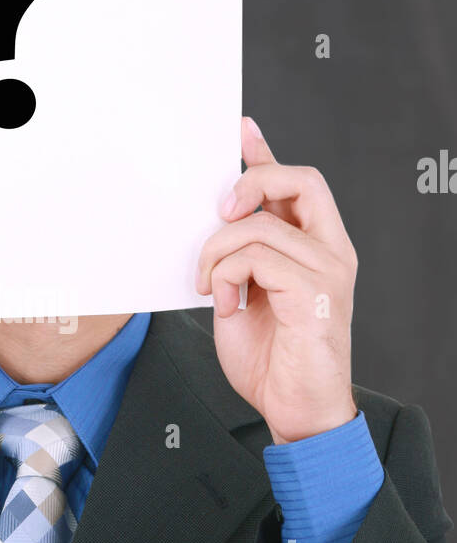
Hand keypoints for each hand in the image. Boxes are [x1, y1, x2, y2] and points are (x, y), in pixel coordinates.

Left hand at [196, 116, 357, 444]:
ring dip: (217, 253)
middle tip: (217, 213)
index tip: (239, 129)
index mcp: (316, 249)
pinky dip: (229, 277)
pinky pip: (256, 259)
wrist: (298, 414)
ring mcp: (327, 272)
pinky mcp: (314, 294)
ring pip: (259, 225)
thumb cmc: (272, 363)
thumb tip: (213, 226)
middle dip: (250, 181)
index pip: (296, 184)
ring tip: (213, 289)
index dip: (266, 153)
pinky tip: (227, 305)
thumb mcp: (244, 298)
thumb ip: (239, 260)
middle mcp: (331, 252)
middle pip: (299, 180)